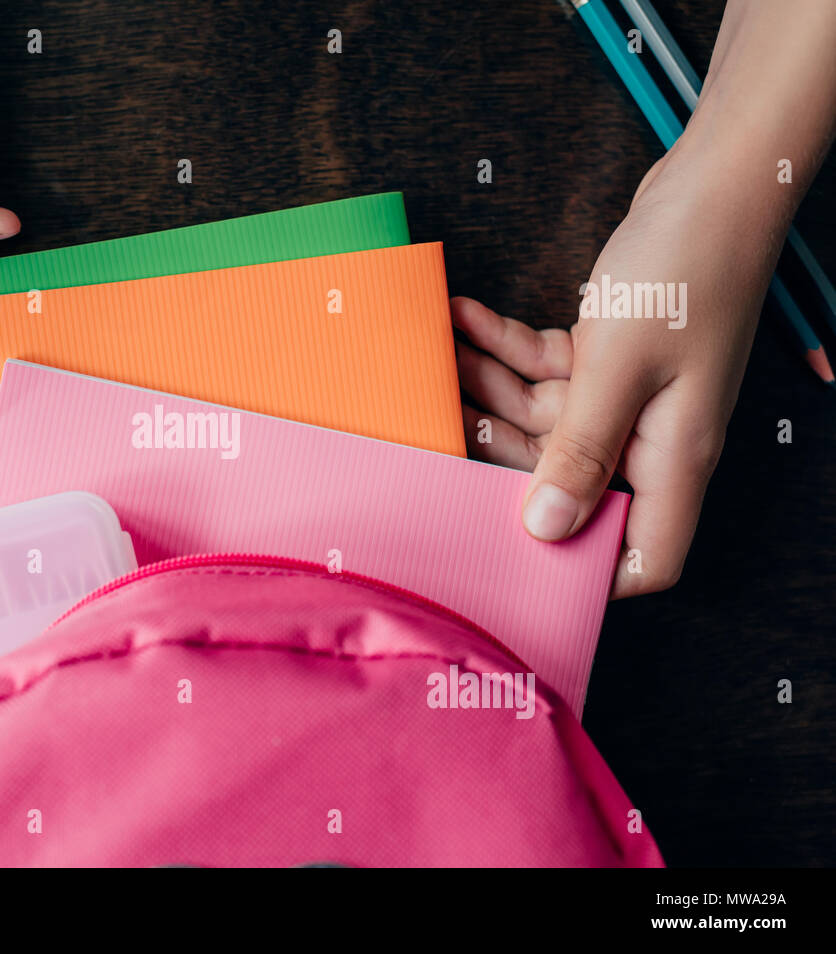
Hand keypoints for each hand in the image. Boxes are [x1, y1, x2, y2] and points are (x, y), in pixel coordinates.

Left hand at [454, 153, 775, 598]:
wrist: (714, 183)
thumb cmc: (684, 271)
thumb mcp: (619, 368)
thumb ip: (578, 451)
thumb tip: (545, 529)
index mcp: (672, 459)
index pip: (644, 555)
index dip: (591, 575)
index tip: (519, 569)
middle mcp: (651, 436)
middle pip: (566, 480)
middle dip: (499, 458)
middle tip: (434, 440)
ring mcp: (630, 394)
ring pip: (545, 418)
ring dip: (490, 388)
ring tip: (434, 365)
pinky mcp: (610, 354)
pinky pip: (547, 368)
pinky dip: (506, 347)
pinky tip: (462, 318)